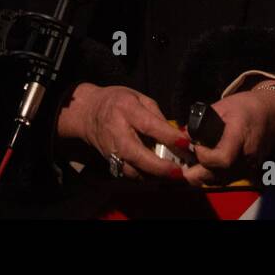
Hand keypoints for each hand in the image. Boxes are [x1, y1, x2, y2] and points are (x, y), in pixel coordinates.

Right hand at [56, 83, 187, 181]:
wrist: (88, 112)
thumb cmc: (117, 101)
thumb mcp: (139, 98)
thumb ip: (158, 116)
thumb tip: (178, 134)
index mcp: (126, 109)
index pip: (149, 125)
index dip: (169, 136)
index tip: (186, 143)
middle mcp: (117, 132)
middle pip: (138, 155)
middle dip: (160, 167)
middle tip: (179, 172)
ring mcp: (112, 149)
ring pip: (133, 170)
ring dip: (154, 176)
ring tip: (172, 176)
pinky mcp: (110, 161)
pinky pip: (129, 173)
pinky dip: (145, 176)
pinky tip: (158, 174)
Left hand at [181, 89, 274, 187]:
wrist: (272, 115)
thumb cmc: (246, 107)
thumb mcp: (223, 106)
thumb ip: (202, 122)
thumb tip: (183, 137)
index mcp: (240, 136)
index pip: (223, 158)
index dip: (205, 156)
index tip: (196, 145)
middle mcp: (247, 156)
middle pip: (220, 175)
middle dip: (198, 173)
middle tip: (183, 165)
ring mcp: (250, 167)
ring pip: (222, 181)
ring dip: (204, 177)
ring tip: (191, 165)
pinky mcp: (249, 172)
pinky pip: (227, 180)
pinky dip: (214, 177)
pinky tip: (204, 167)